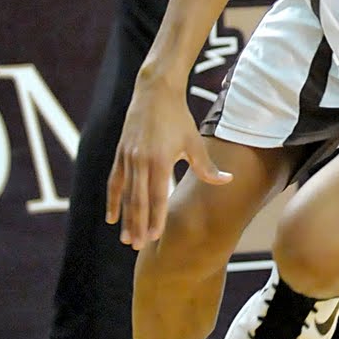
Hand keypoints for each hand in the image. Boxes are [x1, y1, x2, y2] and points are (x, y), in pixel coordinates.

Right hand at [106, 75, 231, 248]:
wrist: (155, 93)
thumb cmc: (178, 118)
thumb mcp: (194, 141)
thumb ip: (206, 166)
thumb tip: (227, 181)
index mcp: (160, 160)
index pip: (157, 196)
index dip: (156, 217)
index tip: (155, 237)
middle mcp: (141, 161)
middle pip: (139, 200)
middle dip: (139, 224)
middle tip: (139, 246)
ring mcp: (128, 158)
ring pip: (125, 194)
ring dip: (126, 218)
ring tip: (126, 239)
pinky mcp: (120, 154)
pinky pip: (114, 183)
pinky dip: (112, 201)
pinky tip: (111, 218)